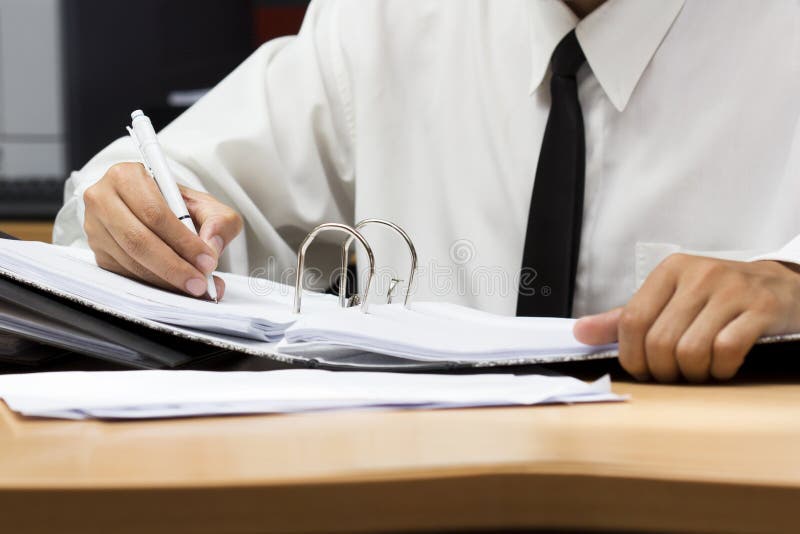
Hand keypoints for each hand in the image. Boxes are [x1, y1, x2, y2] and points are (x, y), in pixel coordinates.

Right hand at [83, 162, 242, 299]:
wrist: (156, 211)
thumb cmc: (178, 205)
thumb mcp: (207, 205)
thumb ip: (220, 221)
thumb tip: (211, 247)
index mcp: (127, 176)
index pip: (154, 213)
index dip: (182, 241)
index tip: (207, 261)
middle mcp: (103, 199)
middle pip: (138, 240)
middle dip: (174, 267)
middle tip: (200, 283)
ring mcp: (95, 228)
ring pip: (131, 261)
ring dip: (166, 280)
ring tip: (195, 288)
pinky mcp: (98, 253)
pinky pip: (126, 274)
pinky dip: (155, 285)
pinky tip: (177, 287)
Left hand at [574, 254, 799, 381]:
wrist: (780, 286)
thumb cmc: (716, 299)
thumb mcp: (670, 300)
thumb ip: (624, 319)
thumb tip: (580, 332)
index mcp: (669, 271)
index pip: (631, 321)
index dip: (632, 357)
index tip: (644, 371)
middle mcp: (699, 274)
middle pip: (659, 342)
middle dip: (663, 371)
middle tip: (675, 375)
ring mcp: (732, 290)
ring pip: (690, 350)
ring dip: (692, 374)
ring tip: (700, 371)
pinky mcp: (761, 308)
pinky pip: (726, 350)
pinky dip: (720, 369)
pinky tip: (723, 366)